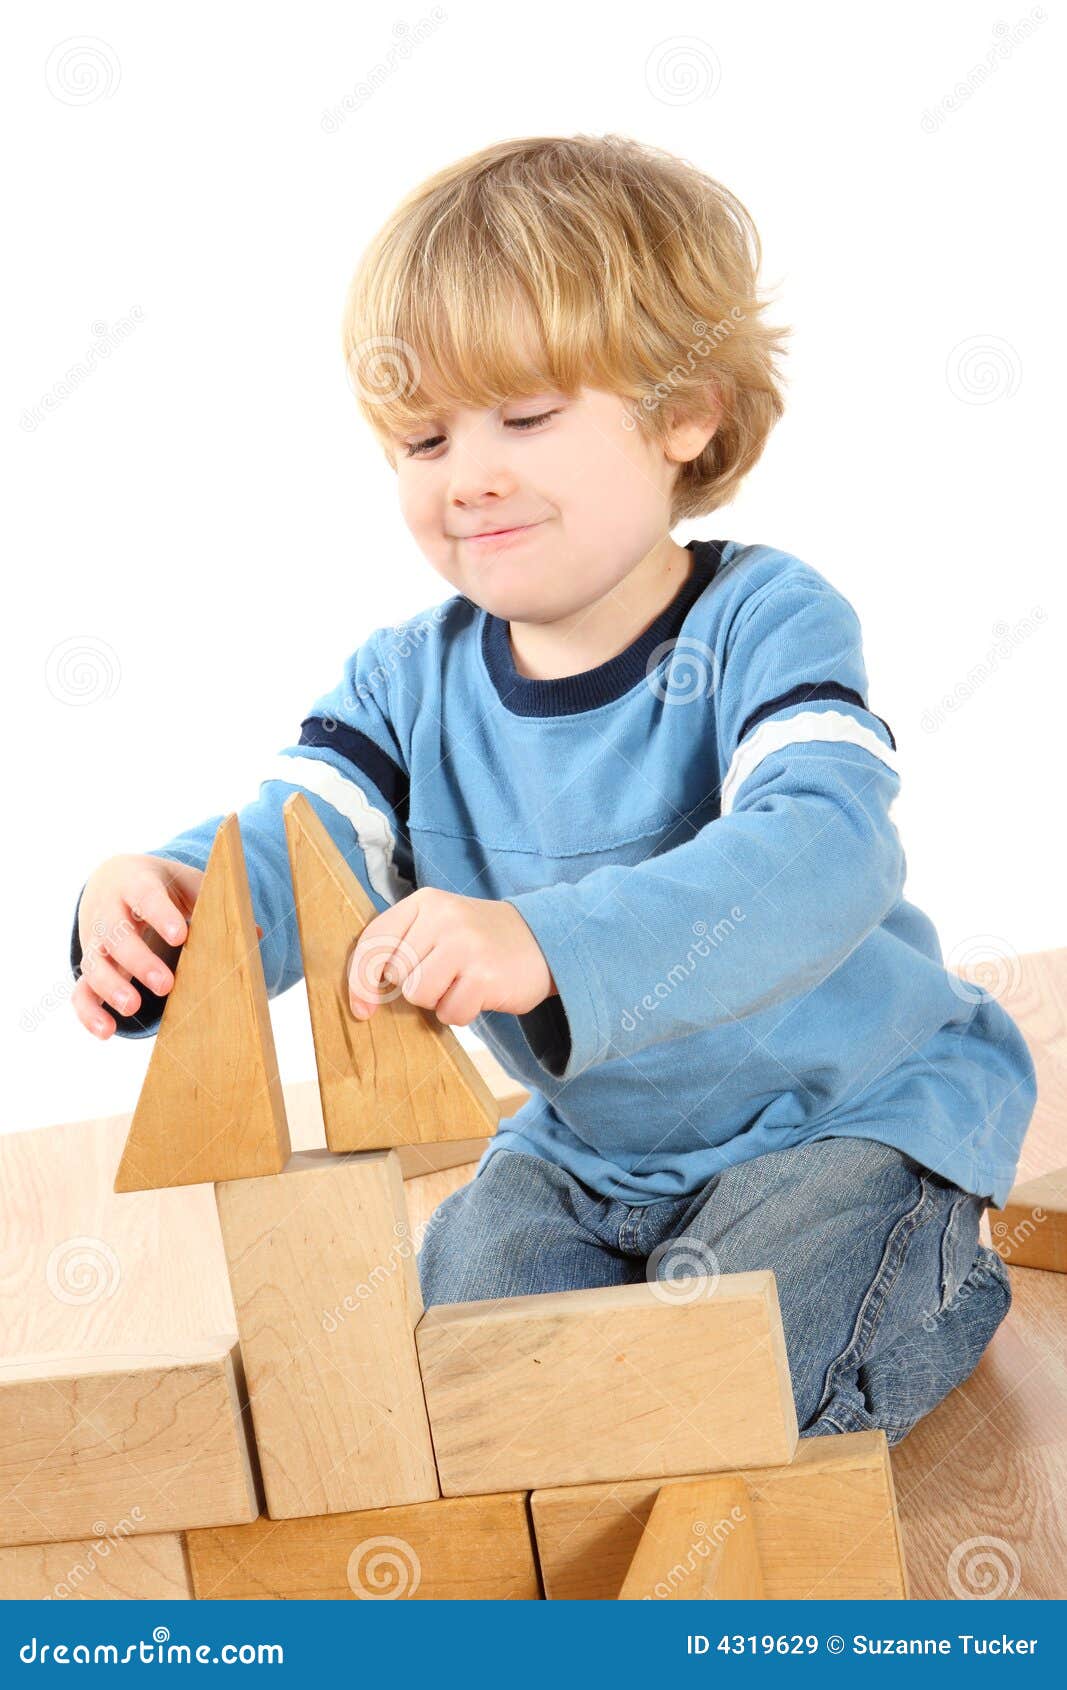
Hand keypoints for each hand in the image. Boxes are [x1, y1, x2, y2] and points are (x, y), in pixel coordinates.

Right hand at [73, 853, 262, 1039]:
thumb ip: (215, 904)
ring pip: (94, 965)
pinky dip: (89, 1012)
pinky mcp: (90, 968)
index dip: (161, 915)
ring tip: (133, 1008)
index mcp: (137, 884)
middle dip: (139, 960)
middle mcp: (110, 912)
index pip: (146, 896)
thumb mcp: (187, 884)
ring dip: (112, 987)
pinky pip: (81, 992)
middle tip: (165, 984)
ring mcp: (96, 942)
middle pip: (116, 935)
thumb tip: (255, 933)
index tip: (180, 935)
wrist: (114, 881)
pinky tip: (107, 1032)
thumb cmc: (162, 887)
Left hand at [347, 887, 555, 1026]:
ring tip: (462, 984)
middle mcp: (443, 918)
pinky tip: (479, 994)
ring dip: (437, 1001)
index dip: (359, 981)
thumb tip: (361, 995)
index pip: (373, 941)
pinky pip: (449, 1013)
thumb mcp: (439, 926)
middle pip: (395, 974)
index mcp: (425, 902)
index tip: (362, 1009)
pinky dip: (461, 1013)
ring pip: (418, 995)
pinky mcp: (485, 976)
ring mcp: (465, 945)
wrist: (544, 942)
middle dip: (414, 986)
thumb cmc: (479, 942)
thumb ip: (403, 945)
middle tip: (445, 976)